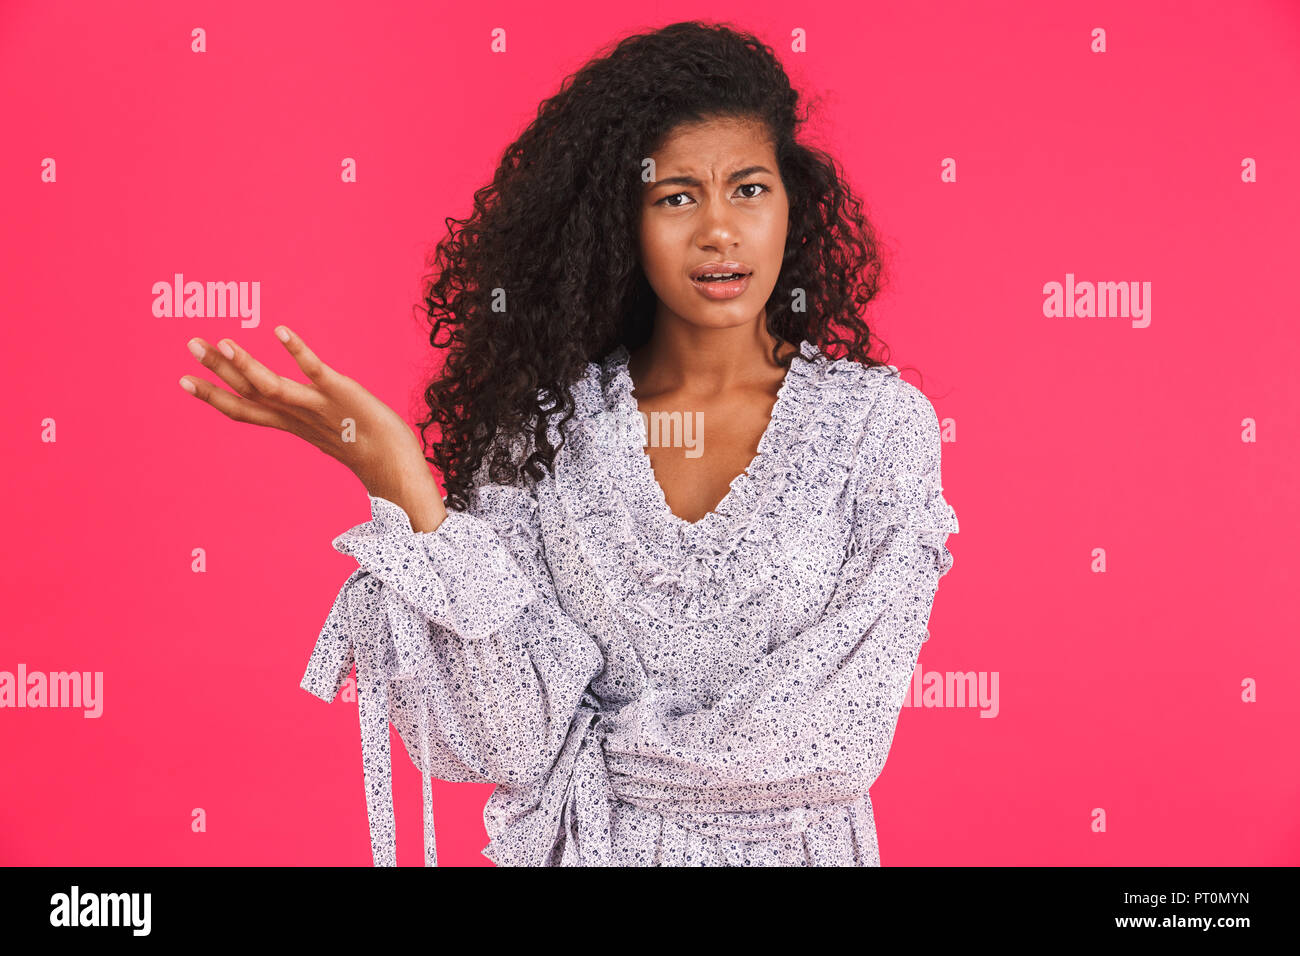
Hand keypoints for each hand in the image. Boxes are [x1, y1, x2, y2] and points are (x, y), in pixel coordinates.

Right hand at [179, 326, 446, 528]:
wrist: (394, 467)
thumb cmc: (364, 449)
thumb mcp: (325, 433)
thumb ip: (305, 420)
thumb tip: (294, 414)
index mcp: (291, 424)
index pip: (243, 410)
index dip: (213, 396)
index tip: (183, 380)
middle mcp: (298, 416)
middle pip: (249, 394)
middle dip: (217, 371)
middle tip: (189, 344)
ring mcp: (318, 405)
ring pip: (272, 386)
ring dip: (245, 365)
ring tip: (221, 342)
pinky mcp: (341, 393)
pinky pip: (315, 371)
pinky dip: (297, 351)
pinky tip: (280, 331)